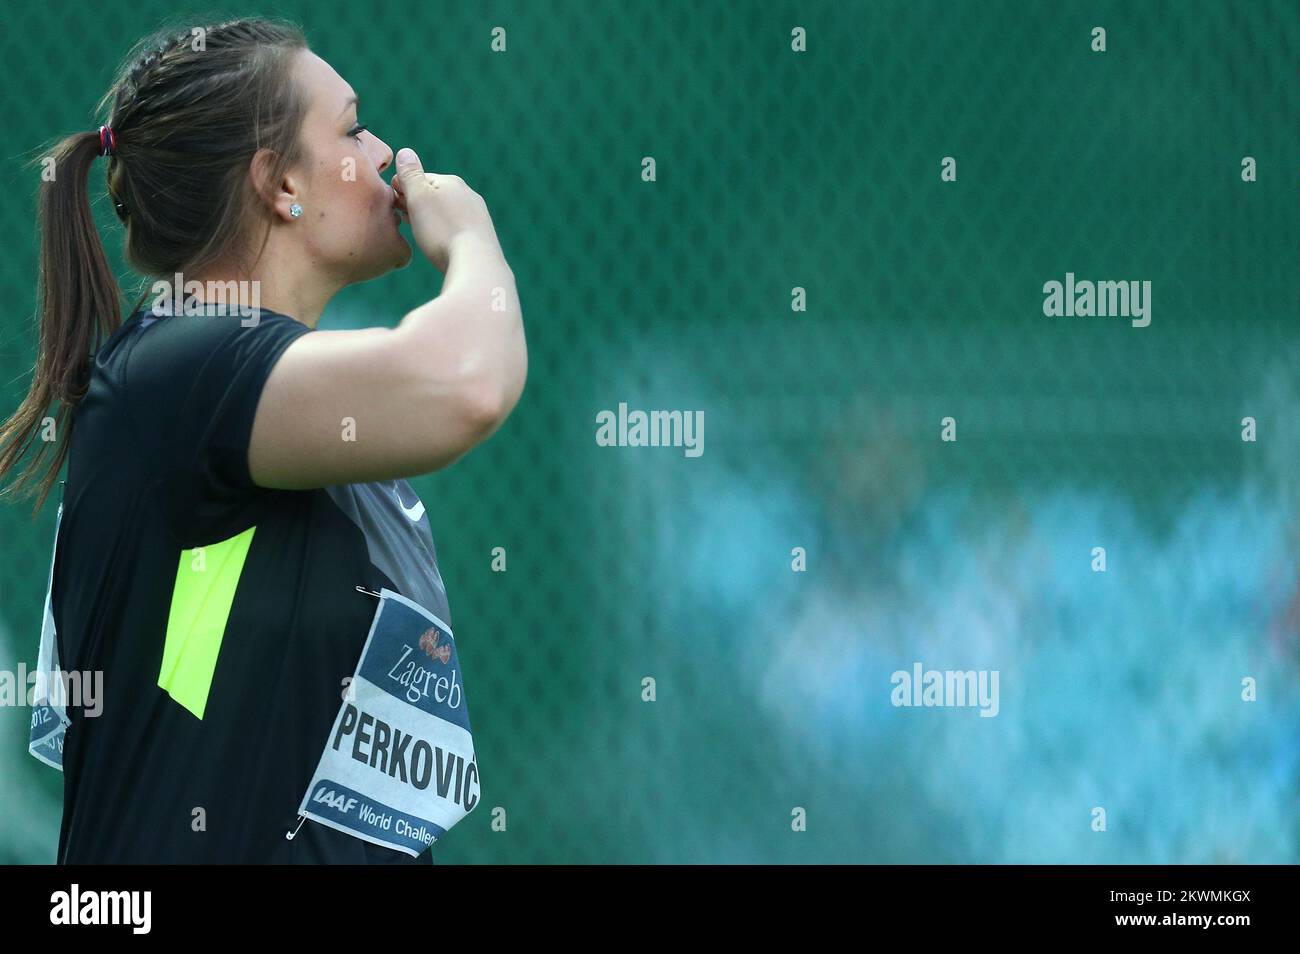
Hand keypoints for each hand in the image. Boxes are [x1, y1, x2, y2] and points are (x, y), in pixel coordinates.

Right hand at [391, 147, 498, 272]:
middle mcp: (469, 195)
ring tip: (421, 235)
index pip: (420, 178)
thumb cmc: (441, 230)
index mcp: (452, 182)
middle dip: (417, 205)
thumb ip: (410, 174)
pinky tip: (440, 245)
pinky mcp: (482, 236)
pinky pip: (457, 229)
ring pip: (446, 213)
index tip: (393, 204)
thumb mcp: (419, 198)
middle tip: (403, 220)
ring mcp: (478, 215)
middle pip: (434, 196)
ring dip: (431, 220)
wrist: (475, 263)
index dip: (403, 190)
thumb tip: (406, 152)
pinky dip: (445, 234)